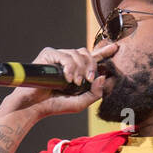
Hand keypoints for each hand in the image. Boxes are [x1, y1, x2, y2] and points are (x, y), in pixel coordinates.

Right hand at [0, 39, 119, 116]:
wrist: (36, 106)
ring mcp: (59, 56)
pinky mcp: (49, 54)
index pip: (92, 58)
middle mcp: (69, 61)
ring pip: (78, 54)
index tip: (115, 47)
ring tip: (75, 83)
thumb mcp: (81, 102)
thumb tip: (103, 77)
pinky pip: (65, 55)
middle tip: (89, 80)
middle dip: (92, 66)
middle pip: (87, 54)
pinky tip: (68, 78)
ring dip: (80, 69)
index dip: (104, 52)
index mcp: (77, 71)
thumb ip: (95, 93)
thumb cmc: (56, 105)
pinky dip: (70, 67)